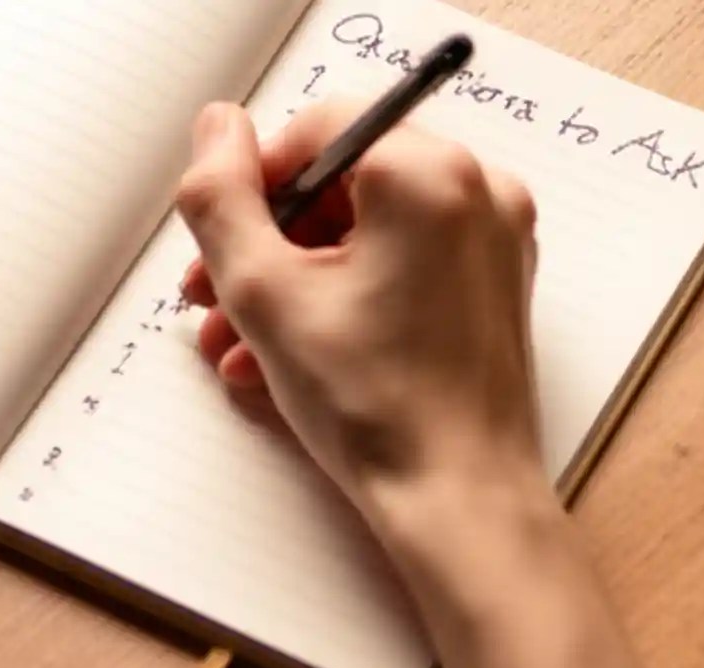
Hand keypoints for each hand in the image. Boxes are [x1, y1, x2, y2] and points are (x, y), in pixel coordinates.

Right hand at [177, 99, 540, 508]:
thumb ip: (221, 198)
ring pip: (363, 232)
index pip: (319, 128)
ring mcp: (490, 243)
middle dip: (265, 242)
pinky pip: (396, 267)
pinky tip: (283, 356)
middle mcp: (475, 194)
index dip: (254, 181)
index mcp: (429, 176)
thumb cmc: (376, 408)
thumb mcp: (263, 293)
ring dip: (289, 280)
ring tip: (238, 341)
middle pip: (340, 183)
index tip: (220, 238)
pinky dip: (337, 299)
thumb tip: (216, 131)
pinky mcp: (487, 287)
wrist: (456, 502)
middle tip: (214, 294)